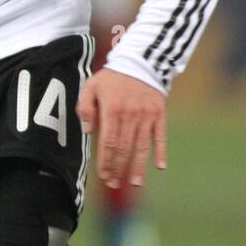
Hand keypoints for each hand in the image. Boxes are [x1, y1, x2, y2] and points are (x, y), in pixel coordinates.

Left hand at [76, 67, 165, 188]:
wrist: (139, 61)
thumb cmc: (111, 77)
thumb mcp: (91, 86)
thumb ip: (85, 108)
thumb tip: (87, 131)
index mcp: (112, 111)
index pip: (108, 143)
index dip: (105, 161)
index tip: (103, 176)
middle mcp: (130, 116)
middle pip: (123, 149)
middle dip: (118, 168)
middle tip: (114, 184)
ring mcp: (146, 116)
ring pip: (142, 146)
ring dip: (138, 166)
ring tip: (135, 183)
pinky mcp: (159, 114)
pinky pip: (160, 136)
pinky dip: (161, 151)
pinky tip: (160, 167)